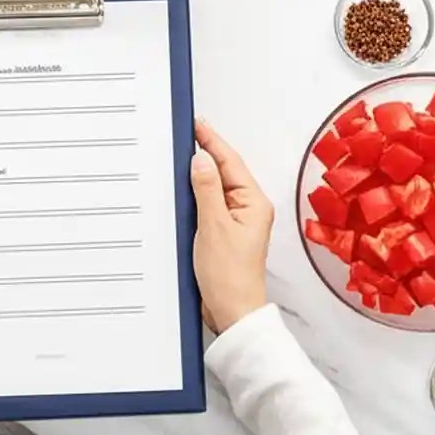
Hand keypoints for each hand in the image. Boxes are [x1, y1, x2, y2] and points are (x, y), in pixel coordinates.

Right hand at [190, 119, 274, 333]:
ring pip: (215, 188)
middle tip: (186, 133)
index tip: (197, 124)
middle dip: (205, 153)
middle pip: (224, 172)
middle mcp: (248, 209)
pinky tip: (184, 191)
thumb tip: (202, 160)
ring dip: (199, 175)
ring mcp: (236, 222)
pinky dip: (197, 195)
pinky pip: (209, 205)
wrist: (232, 311)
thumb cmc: (229, 277)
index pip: (230, 162)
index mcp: (253, 203)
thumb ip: (207, 190)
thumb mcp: (213, 226)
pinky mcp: (223, 234)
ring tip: (181, 156)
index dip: (212, 141)